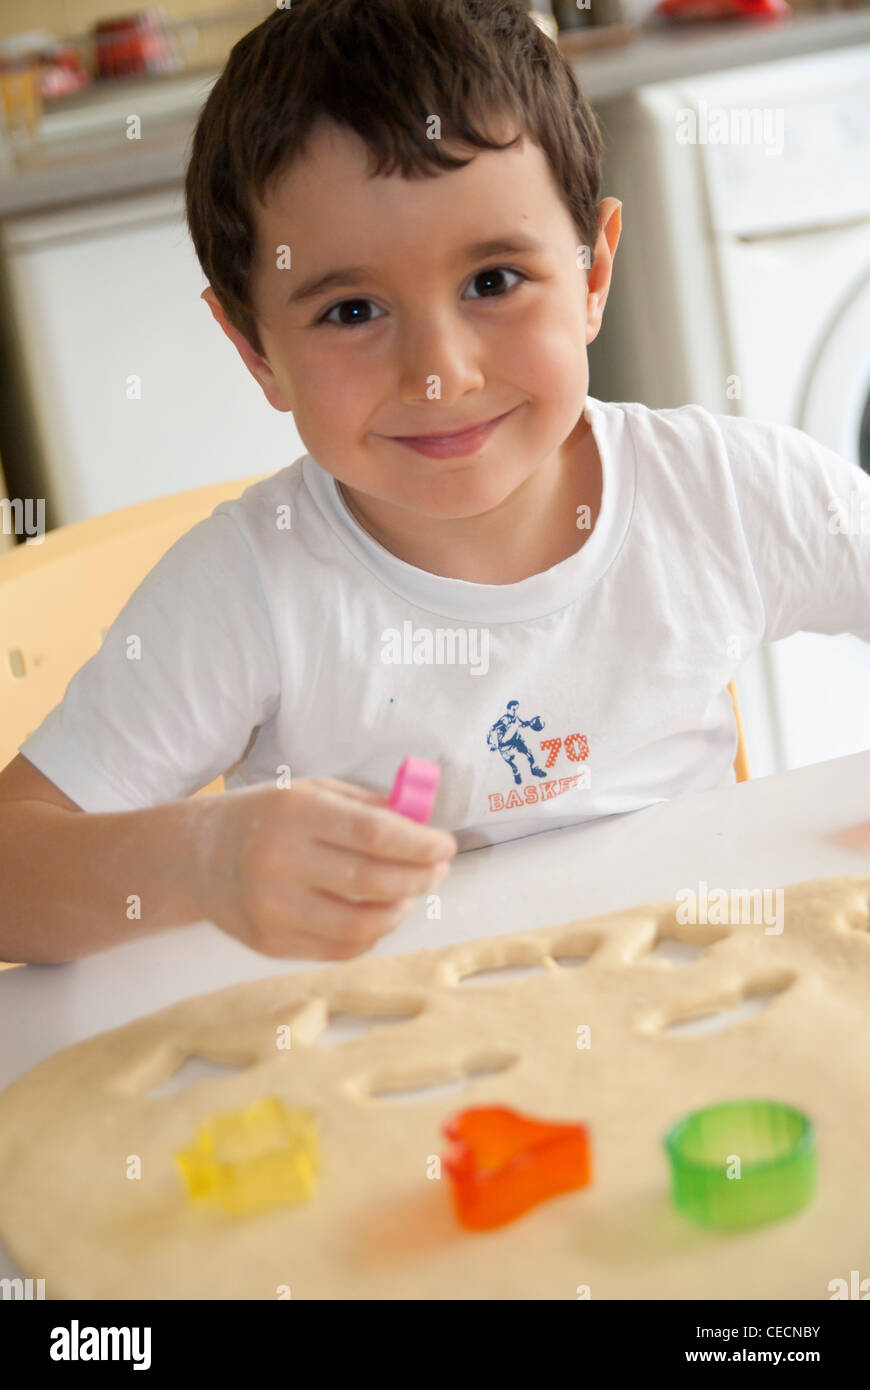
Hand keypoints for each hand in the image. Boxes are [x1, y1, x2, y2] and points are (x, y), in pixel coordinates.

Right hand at [198, 776, 457, 959]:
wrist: (196, 857)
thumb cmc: (267, 818)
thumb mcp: (312, 792)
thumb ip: (368, 808)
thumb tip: (424, 828)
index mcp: (295, 813)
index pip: (374, 835)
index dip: (419, 845)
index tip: (447, 846)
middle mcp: (279, 861)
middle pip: (371, 882)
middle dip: (419, 878)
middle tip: (438, 870)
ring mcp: (272, 908)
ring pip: (359, 926)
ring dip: (399, 911)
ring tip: (409, 894)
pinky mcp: (269, 943)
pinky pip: (338, 949)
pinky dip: (371, 935)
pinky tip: (379, 915)